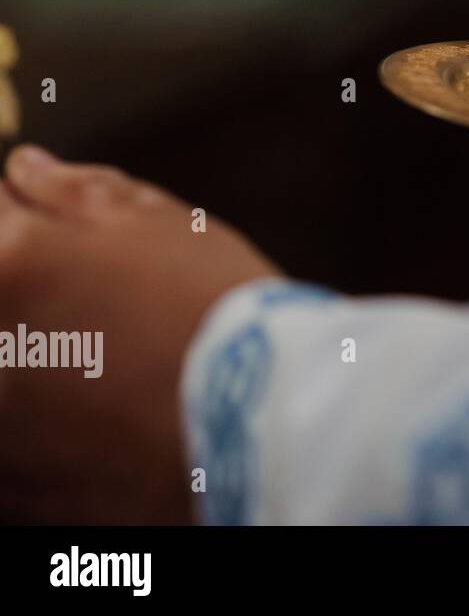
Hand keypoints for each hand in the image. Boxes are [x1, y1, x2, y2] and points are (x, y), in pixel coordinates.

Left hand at [0, 145, 278, 522]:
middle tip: (109, 309)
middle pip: (3, 302)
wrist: (259, 415)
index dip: (28, 221)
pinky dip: (56, 426)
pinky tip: (112, 417)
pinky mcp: (25, 483)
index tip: (60, 236)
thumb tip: (27, 170)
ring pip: (11, 373)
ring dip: (45, 361)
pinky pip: (23, 443)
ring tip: (119, 366)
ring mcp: (2, 420)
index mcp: (8, 266)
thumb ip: (76, 189)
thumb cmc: (213, 304)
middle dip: (40, 296)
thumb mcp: (161, 221)